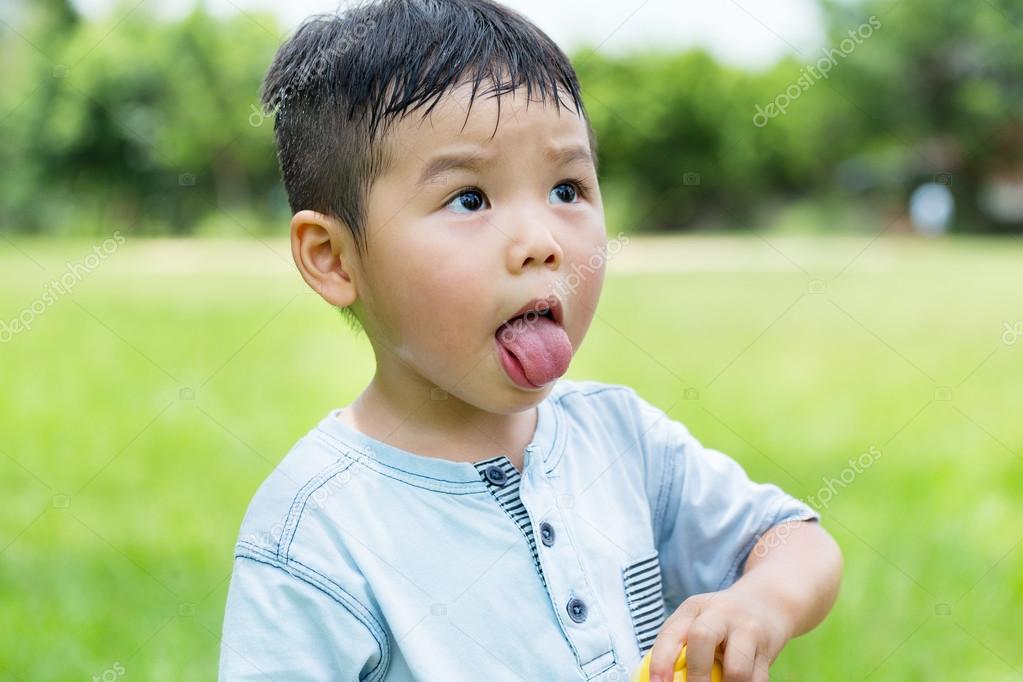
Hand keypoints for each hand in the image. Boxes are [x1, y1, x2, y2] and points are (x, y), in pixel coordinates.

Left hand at [646, 584, 792, 681]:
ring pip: (737, 668)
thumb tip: (661, 678)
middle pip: (702, 638)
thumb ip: (677, 643)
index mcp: (693, 609)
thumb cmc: (720, 619)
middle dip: (696, 675)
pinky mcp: (769, 647)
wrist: (767, 601)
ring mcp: (747, 629)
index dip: (661, 661)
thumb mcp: (696, 619)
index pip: (672, 633)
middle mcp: (720, 614)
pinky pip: (758, 679)